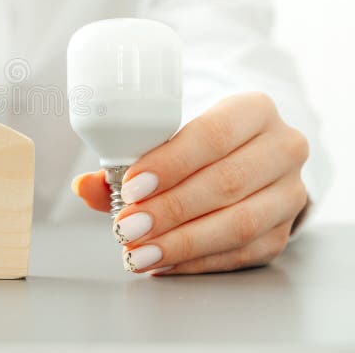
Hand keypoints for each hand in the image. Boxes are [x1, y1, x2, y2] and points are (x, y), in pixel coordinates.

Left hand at [72, 92, 308, 274]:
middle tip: (127, 227)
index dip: (170, 164)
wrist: (249, 154)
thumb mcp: (167, 137)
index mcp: (254, 110)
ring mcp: (289, 192)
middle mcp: (283, 148)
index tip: (131, 187)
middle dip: (169, 210)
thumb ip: (124, 160)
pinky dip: (196, 261)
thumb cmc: (199, 143)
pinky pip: (242, 253)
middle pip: (226, 183)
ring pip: (239, 223)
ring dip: (181, 243)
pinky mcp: (284, 230)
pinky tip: (162, 263)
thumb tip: (84, 186)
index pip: (213, 135)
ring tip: (138, 253)